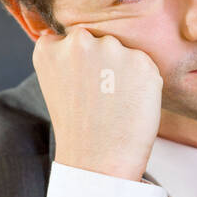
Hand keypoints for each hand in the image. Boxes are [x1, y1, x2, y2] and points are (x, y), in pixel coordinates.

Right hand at [33, 27, 162, 180]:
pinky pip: (146, 66)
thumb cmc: (78, 127)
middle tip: (100, 98)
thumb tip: (82, 35)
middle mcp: (79, 41)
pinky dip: (144, 84)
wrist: (98, 161)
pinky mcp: (142, 62)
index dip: (81, 64)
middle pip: (101, 40)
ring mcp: (111, 49)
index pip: (70, 39)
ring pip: (124, 52)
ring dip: (125, 71)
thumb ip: (67, 57)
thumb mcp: (58, 84)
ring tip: (115, 104)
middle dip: (104, 63)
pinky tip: (131, 105)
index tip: (80, 87)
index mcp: (50, 47)